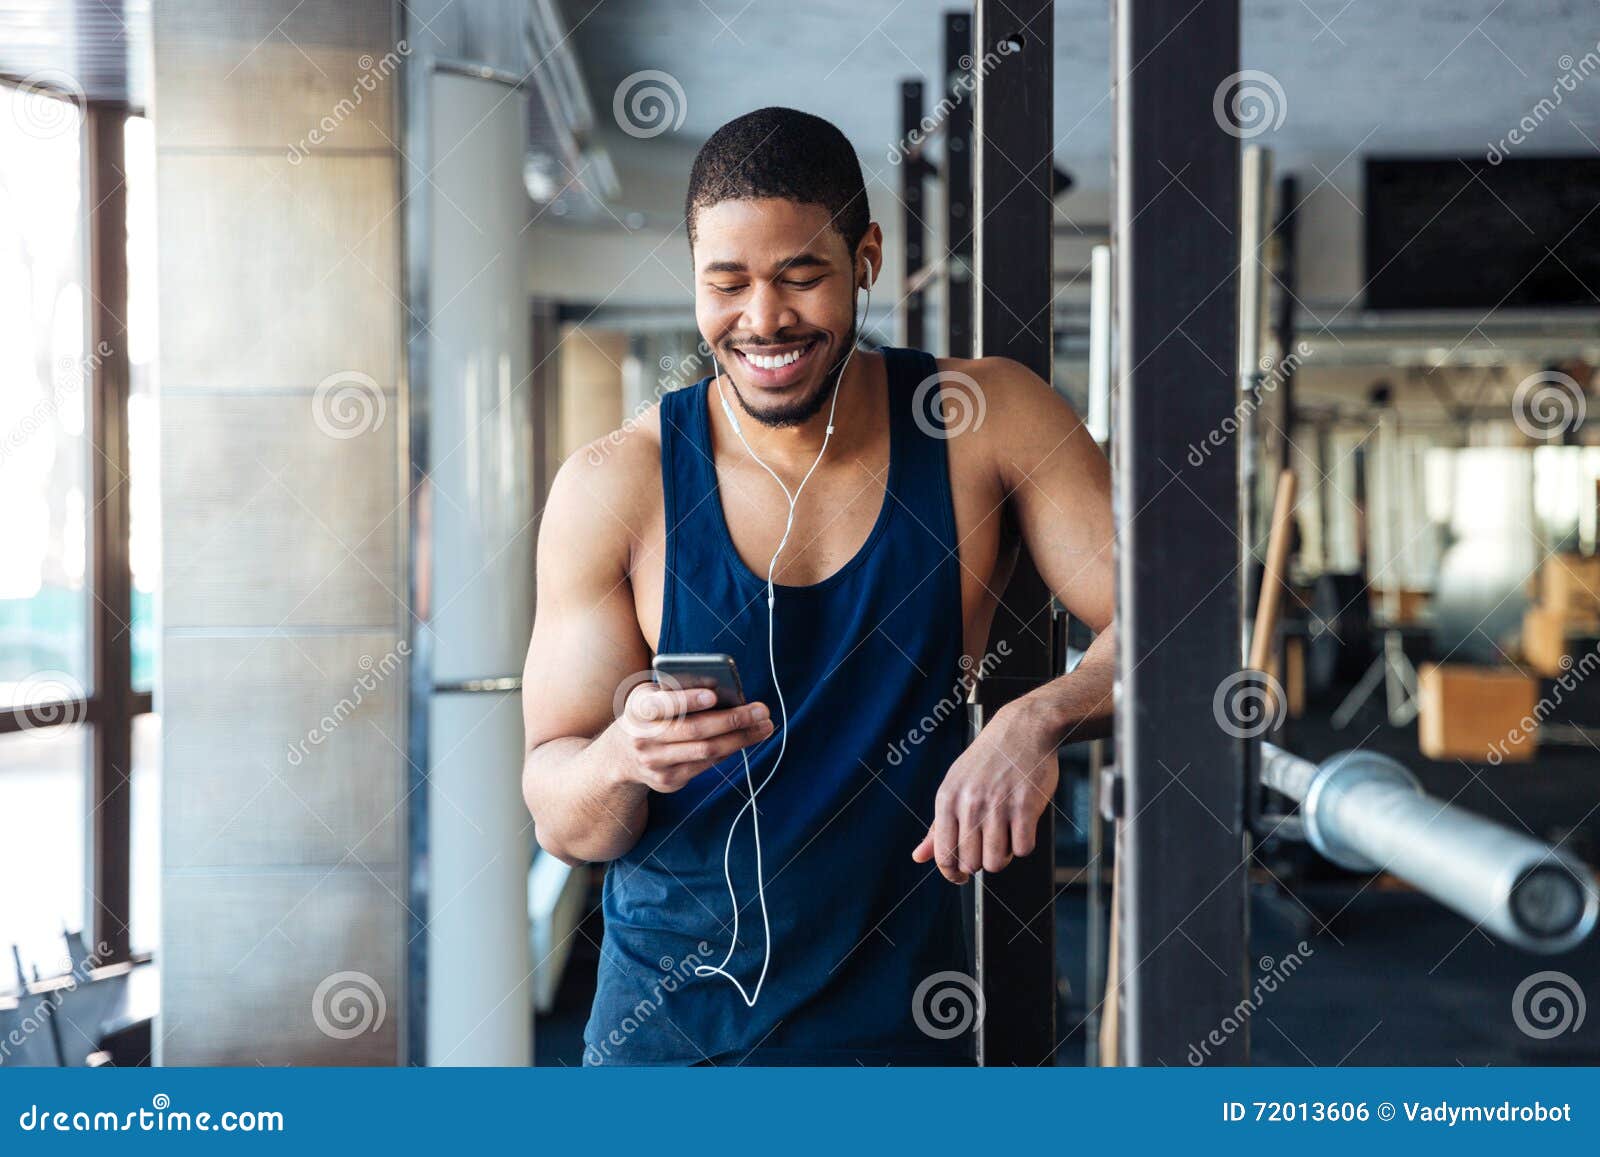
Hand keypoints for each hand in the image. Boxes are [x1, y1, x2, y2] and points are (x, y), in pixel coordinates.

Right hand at [609, 684, 772, 793]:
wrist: (620, 756)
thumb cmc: (648, 714)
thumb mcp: (650, 696)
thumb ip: (675, 691)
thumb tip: (721, 689)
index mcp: (639, 710)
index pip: (663, 704)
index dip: (687, 700)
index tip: (713, 695)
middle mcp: (644, 739)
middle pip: (695, 730)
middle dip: (733, 720)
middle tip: (762, 710)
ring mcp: (655, 763)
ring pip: (706, 751)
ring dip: (741, 738)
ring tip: (764, 726)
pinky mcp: (668, 781)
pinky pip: (706, 765)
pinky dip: (729, 750)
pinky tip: (746, 739)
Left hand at [912, 700, 1059, 882]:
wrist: (1023, 728)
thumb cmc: (987, 761)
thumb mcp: (955, 786)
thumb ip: (938, 826)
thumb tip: (918, 857)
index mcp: (947, 799)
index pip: (943, 855)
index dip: (952, 873)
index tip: (961, 876)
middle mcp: (969, 803)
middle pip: (970, 863)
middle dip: (980, 862)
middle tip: (989, 845)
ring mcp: (998, 805)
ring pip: (996, 862)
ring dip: (1003, 856)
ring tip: (1005, 837)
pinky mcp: (1025, 806)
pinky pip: (1023, 849)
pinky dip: (1024, 845)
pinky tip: (1022, 827)